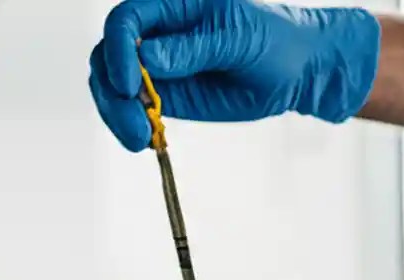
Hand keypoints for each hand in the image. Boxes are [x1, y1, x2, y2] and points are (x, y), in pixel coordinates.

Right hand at [89, 0, 380, 150]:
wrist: (295, 70)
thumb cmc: (273, 41)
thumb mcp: (239, 39)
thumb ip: (194, 48)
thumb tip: (147, 58)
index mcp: (172, 5)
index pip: (126, 21)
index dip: (119, 50)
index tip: (129, 85)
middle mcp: (155, 33)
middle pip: (107, 56)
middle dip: (112, 93)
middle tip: (136, 126)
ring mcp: (154, 66)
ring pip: (111, 88)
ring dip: (116, 116)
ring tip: (141, 140)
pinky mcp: (163, 96)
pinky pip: (131, 111)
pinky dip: (130, 127)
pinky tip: (147, 142)